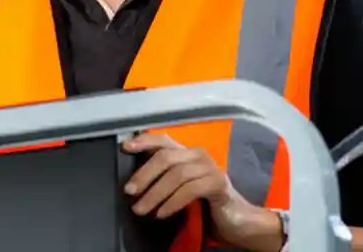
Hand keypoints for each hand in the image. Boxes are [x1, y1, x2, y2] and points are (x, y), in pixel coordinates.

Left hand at [122, 133, 283, 251]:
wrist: (237, 221)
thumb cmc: (205, 205)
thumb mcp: (181, 188)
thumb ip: (165, 179)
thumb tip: (135, 181)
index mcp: (188, 153)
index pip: (164, 140)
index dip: (144, 141)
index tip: (125, 147)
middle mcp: (199, 155)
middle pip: (166, 157)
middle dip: (144, 174)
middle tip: (130, 192)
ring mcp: (210, 168)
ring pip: (176, 174)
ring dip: (155, 193)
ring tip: (141, 209)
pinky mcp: (218, 184)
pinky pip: (190, 189)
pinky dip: (172, 202)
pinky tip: (162, 213)